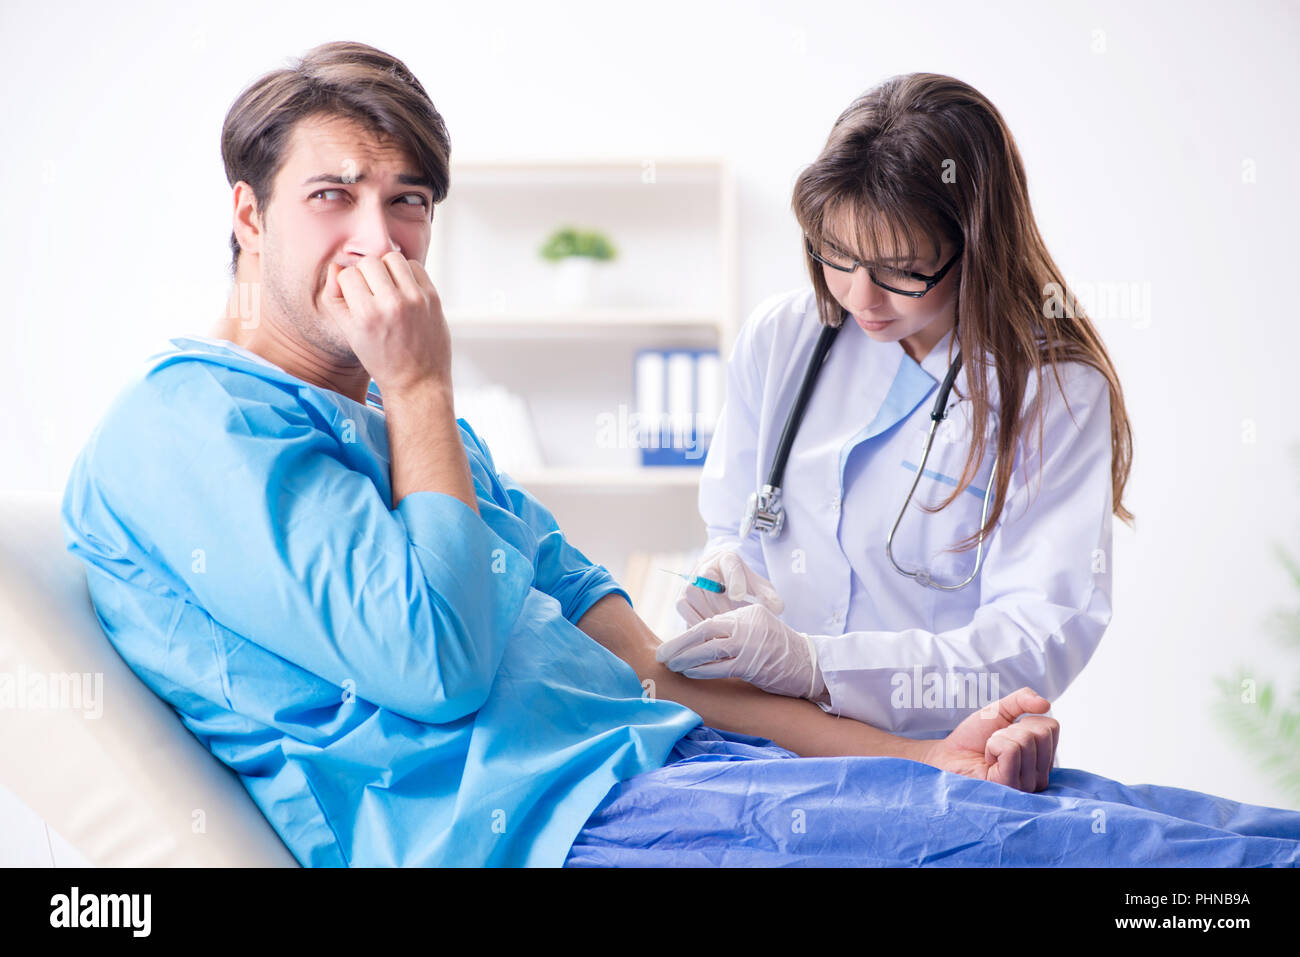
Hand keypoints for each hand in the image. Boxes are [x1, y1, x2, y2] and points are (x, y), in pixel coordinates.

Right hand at [321, 252, 450, 394]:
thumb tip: (336, 266)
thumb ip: (336, 299)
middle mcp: (392, 304)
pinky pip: (415, 266)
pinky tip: (403, 289)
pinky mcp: (433, 298)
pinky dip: (406, 273)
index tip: (355, 296)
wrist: (417, 381)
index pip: (349, 274)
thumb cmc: (380, 359)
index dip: (348, 283)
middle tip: (370, 290)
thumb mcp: (350, 334)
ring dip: (386, 268)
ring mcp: (416, 299)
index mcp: (367, 315)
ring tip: (386, 286)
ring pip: (392, 258)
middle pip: (369, 261)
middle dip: (366, 273)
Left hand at [655, 603, 825, 699]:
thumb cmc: (779, 651)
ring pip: (708, 650)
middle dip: (679, 645)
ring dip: (686, 659)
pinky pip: (720, 667)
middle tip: (661, 655)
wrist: (810, 665)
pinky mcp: (752, 664)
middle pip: (704, 632)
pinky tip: (690, 673)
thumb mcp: (756, 630)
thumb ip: (732, 630)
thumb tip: (699, 640)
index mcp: (746, 614)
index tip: (671, 644)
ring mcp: (749, 644)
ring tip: (671, 666)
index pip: (709, 622)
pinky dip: (702, 670)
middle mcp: (746, 625)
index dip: (686, 634)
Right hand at [675, 544, 783, 625]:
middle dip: (720, 603)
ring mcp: (690, 581)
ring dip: (706, 613)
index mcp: (728, 559)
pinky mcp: (681, 598)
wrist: (724, 586)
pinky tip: (709, 634)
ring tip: (722, 629)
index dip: (734, 580)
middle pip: (707, 580)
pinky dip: (695, 621)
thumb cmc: (745, 587)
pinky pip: (683, 608)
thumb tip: (776, 608)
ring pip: (691, 594)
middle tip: (733, 622)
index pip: (730, 565)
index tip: (739, 596)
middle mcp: (705, 566)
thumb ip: (770, 597)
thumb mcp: (761, 589)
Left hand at [921, 687, 1058, 792]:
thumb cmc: (973, 739)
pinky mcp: (1010, 786)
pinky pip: (1011, 751)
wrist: (947, 756)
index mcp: (1042, 758)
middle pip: (1041, 733)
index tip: (1007, 733)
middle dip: (1012, 729)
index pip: (1052, 727)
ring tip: (990, 753)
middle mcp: (1041, 775)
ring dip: (999, 739)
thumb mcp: (999, 712)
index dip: (1025, 721)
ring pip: (1025, 740)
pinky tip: (988, 760)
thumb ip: (1022, 700)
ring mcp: (1027, 784)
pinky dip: (993, 746)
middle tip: (996, 743)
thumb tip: (1046, 703)